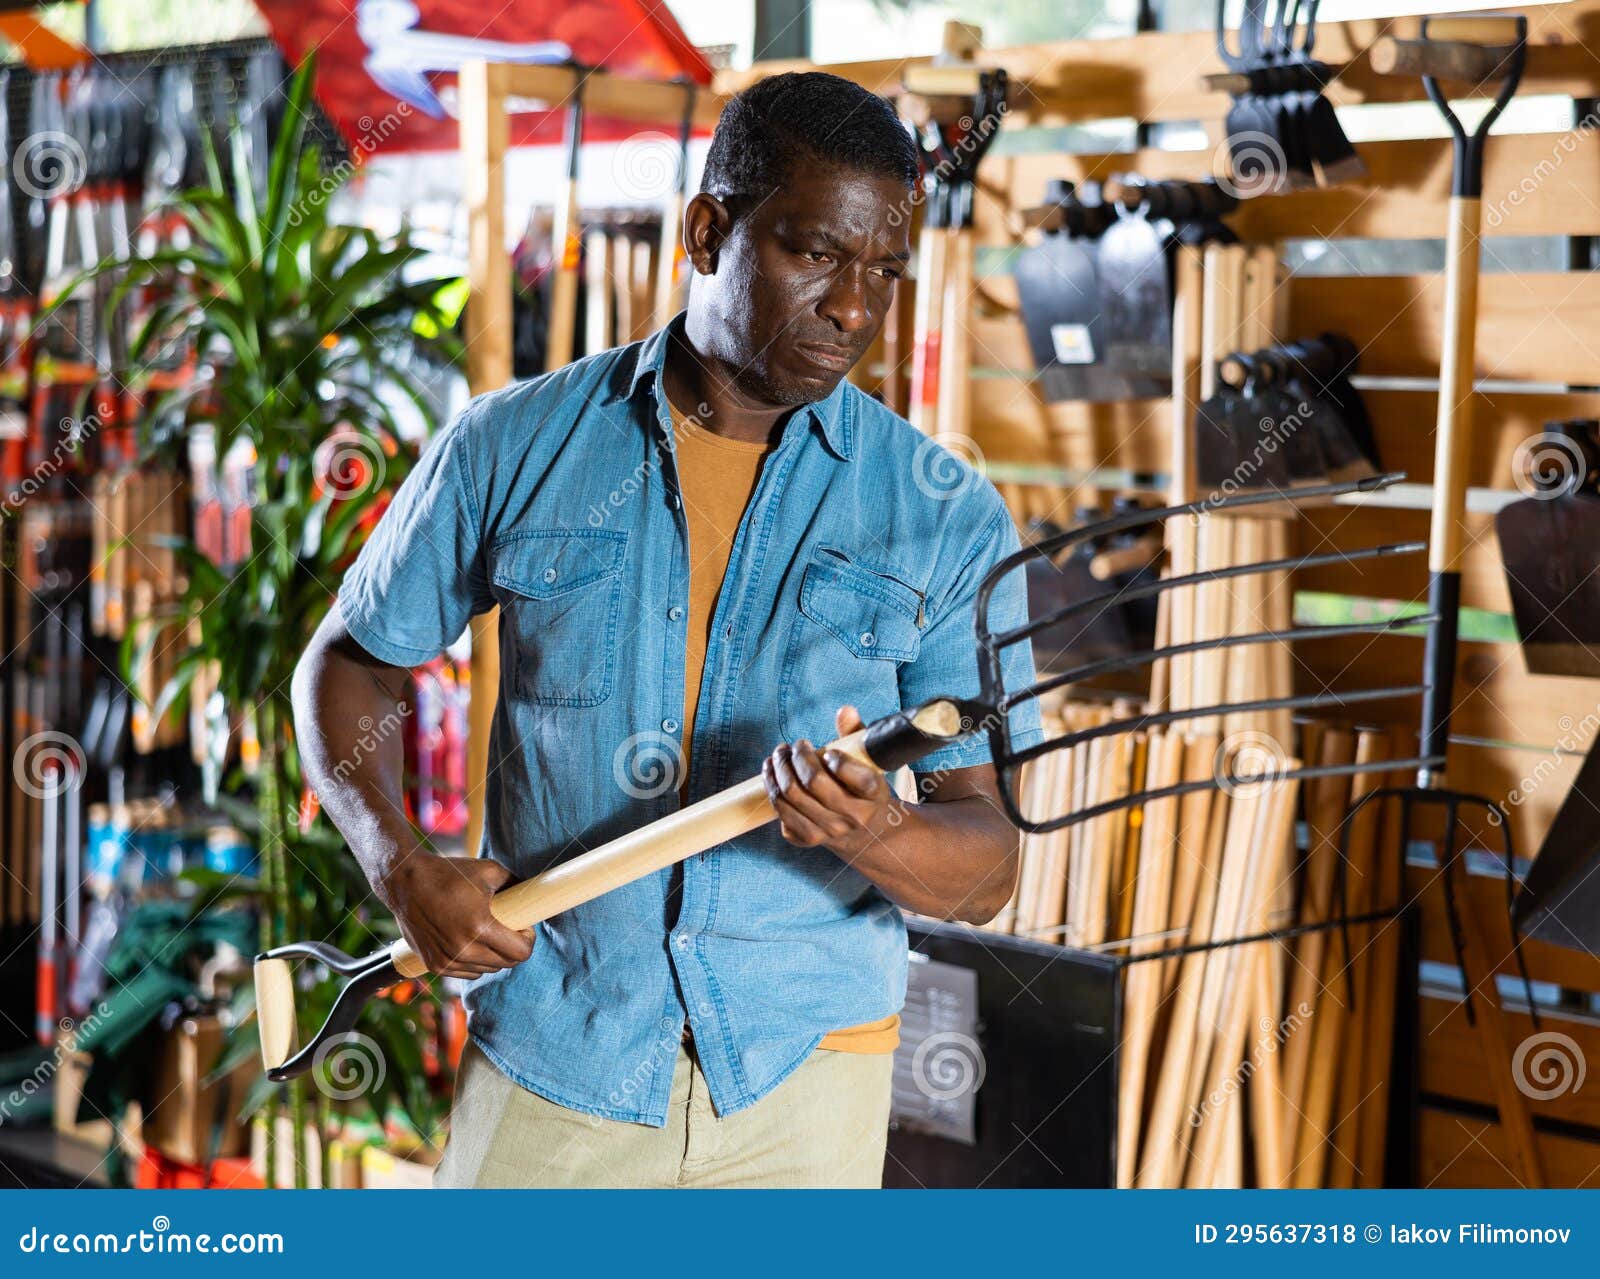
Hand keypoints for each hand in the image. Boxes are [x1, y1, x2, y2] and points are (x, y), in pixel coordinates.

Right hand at [380, 851, 534, 978]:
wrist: (405, 882)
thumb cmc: (449, 873)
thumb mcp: (490, 871)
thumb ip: (516, 884)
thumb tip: (535, 893)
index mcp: (479, 927)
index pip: (520, 952)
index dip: (528, 939)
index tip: (525, 928)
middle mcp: (463, 949)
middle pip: (506, 963)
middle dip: (514, 948)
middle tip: (510, 929)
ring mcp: (447, 960)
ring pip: (487, 970)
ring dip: (494, 956)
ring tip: (489, 934)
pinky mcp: (434, 965)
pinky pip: (467, 973)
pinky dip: (475, 963)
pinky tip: (472, 943)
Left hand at [762, 705, 892, 856]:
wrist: (864, 832)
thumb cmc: (863, 788)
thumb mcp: (869, 761)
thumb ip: (857, 734)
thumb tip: (844, 710)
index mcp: (874, 794)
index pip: (851, 774)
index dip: (833, 758)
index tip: (827, 752)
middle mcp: (853, 817)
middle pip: (813, 782)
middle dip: (797, 757)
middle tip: (794, 746)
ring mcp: (829, 831)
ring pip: (790, 797)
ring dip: (778, 769)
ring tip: (779, 755)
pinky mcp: (807, 839)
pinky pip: (780, 812)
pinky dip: (771, 788)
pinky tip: (772, 773)